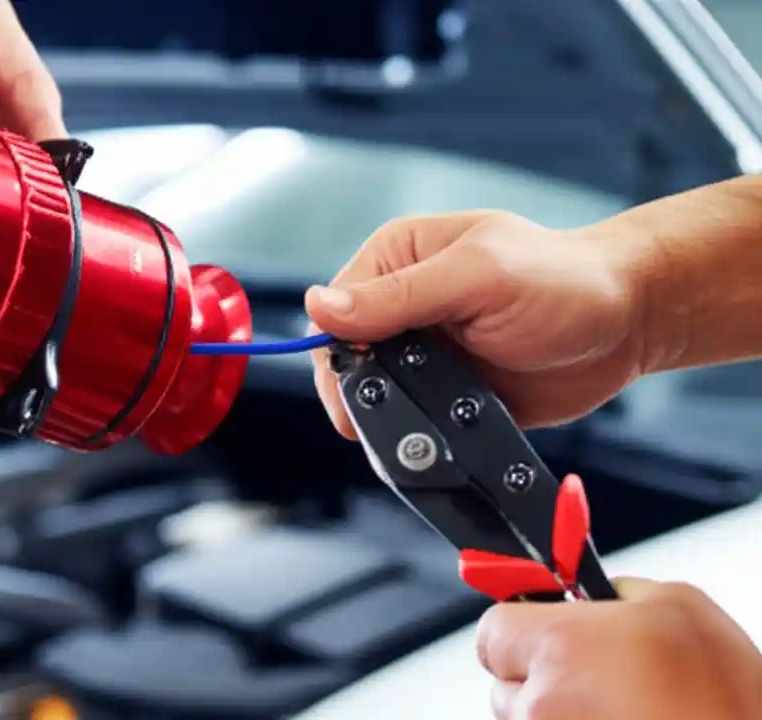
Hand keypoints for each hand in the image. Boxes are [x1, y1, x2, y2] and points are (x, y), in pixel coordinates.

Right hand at [306, 211, 651, 438]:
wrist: (629, 324)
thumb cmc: (563, 281)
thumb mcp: (477, 278)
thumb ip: (398, 295)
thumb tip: (318, 307)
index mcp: (397, 260)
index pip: (334, 309)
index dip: (337, 349)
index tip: (355, 383)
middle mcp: (402, 305)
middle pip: (347, 359)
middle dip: (360, 392)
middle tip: (385, 416)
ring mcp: (422, 353)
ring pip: (375, 396)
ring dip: (391, 417)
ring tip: (422, 427)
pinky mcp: (444, 393)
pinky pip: (412, 422)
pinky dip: (419, 436)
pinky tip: (437, 438)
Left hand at [476, 579, 761, 718]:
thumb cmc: (723, 702)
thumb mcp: (678, 606)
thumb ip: (615, 591)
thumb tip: (591, 595)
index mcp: (557, 646)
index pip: (492, 629)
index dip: (520, 629)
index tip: (544, 632)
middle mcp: (539, 704)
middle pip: (507, 681)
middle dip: (542, 676)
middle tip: (600, 677)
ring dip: (561, 715)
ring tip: (625, 713)